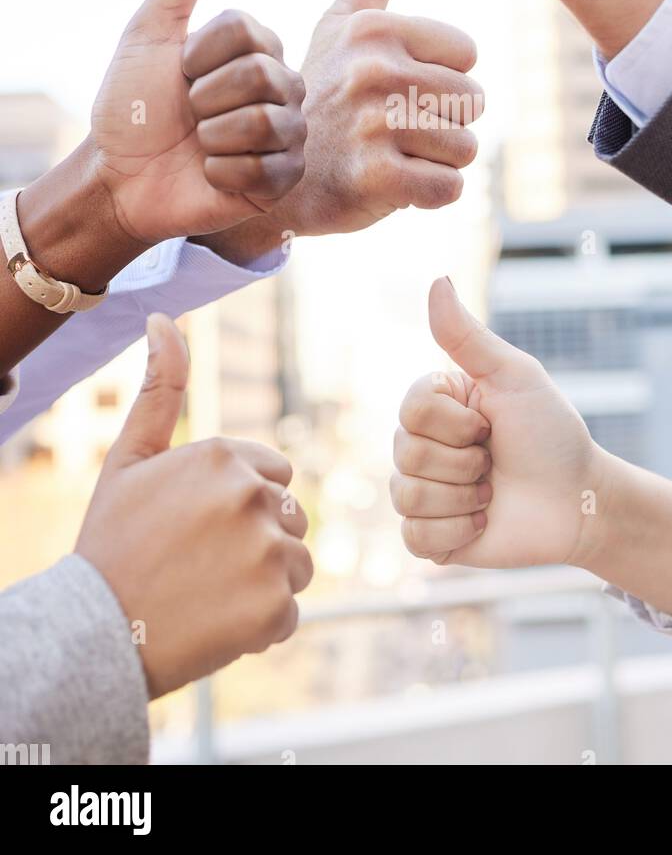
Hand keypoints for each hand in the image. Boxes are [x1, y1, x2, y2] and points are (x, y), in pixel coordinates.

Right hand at [76, 314, 311, 698]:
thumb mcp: (130, 459)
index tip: (197, 528)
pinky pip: (290, 613)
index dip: (241, 505)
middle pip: (291, 518)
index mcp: (224, 455)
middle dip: (257, 542)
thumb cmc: (113, 544)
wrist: (93, 635)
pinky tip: (216, 624)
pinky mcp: (275, 605)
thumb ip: (160, 388)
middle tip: (199, 566)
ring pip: (297, 564)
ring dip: (264, 584)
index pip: (276, 476)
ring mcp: (267, 550)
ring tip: (207, 594)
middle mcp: (252, 494)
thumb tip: (164, 318)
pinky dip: (261, 627)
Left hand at [89, 0, 306, 244]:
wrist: (122, 178)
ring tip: (201, 146)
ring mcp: (287, 133)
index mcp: (257, 49)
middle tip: (190, 115)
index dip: (201, 56)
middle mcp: (282, 86)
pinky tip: (213, 175)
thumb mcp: (149, 34)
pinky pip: (266, 169)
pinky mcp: (284, 179)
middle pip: (261, 77)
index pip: (249, 33)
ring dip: (212, 139)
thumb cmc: (133, 107)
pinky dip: (224, 173)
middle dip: (206, 100)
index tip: (181, 74)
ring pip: (263, 123)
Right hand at [203, 0, 483, 259]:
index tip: (398, 90)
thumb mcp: (340, 25)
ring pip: (466, 147)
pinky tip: (394, 186)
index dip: (442, 77)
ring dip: (439, 161)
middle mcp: (374, 70)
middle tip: (395, 130)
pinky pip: (450, 188)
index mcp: (375, 29)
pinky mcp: (378, 178)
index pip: (467, 54)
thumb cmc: (322, 94)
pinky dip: (430, 195)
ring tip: (394, 155)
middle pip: (473, 101)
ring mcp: (374, 126)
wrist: (270, 174)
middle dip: (445, 122)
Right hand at [391, 277, 607, 567]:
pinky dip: (455, 532)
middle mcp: (421, 444)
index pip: (411, 409)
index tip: (491, 422)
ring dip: (463, 496)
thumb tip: (437, 279)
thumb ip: (468, 335)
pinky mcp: (431, 536)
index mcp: (435, 404)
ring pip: (407, 496)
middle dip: (465, 461)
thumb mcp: (514, 376)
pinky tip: (481, 521)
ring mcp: (423, 490)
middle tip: (495, 460)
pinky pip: (413, 538)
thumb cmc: (551, 432)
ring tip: (490, 492)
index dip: (456, 423)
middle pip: (405, 453)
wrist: (580, 500)